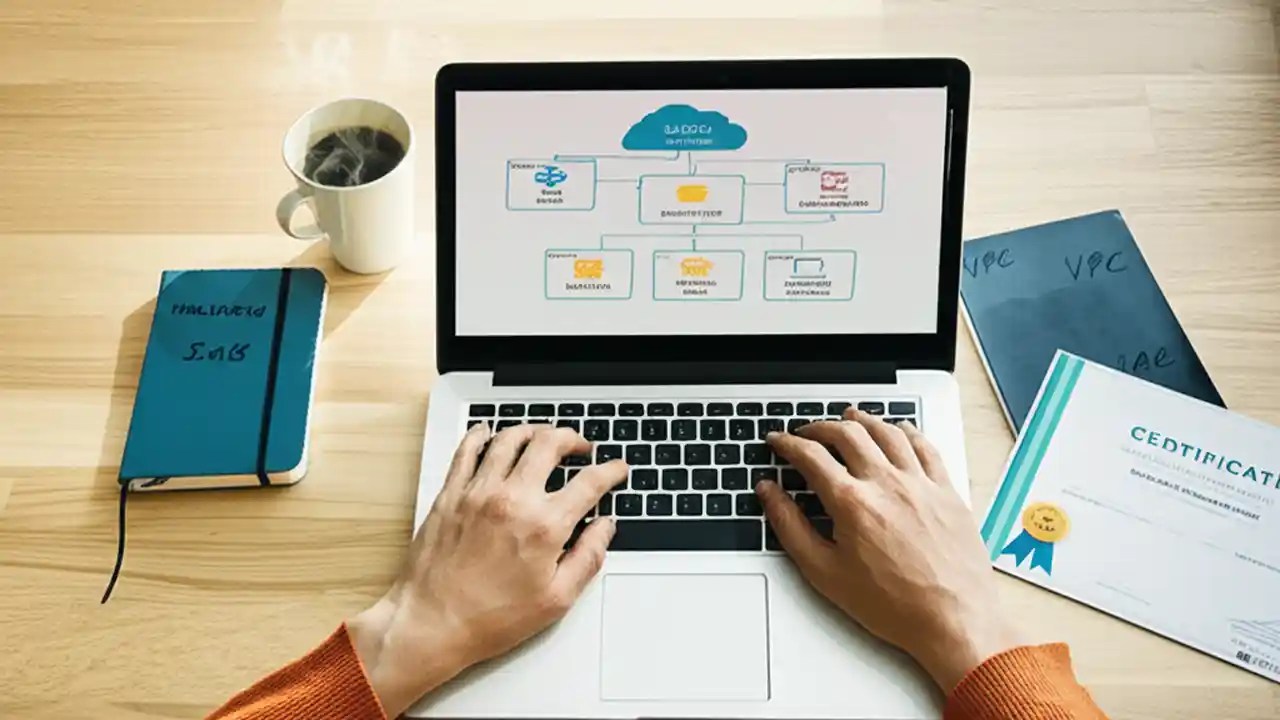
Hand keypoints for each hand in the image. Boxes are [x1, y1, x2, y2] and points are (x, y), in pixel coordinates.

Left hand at [347, 423, 624, 715]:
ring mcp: (478, 492)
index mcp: (544, 526)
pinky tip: (491, 434)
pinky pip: (468, 449)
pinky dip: (483, 435)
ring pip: (511, 437)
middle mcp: (512, 499)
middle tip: (581, 447)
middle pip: (550, 443)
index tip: (616, 469)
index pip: (590, 482)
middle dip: (573, 439)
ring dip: (534, 430)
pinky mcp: (451, 493)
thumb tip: (605, 528)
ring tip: (543, 437)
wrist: (431, 623)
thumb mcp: (556, 599)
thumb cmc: (489, 618)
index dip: (611, 471)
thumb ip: (588, 557)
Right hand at [758, 410, 1019, 691]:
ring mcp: (920, 484)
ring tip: (848, 417)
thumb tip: (769, 494)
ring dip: (862, 420)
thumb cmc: (893, 605)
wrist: (953, 621)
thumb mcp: (824, 573)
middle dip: (820, 426)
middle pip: (847, 433)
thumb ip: (790, 526)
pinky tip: (898, 429)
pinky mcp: (946, 491)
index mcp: (852, 502)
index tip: (779, 441)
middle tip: (807, 432)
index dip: (788, 443)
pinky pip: (925, 446)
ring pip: (887, 432)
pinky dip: (906, 431)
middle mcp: (886, 483)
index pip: (811, 456)